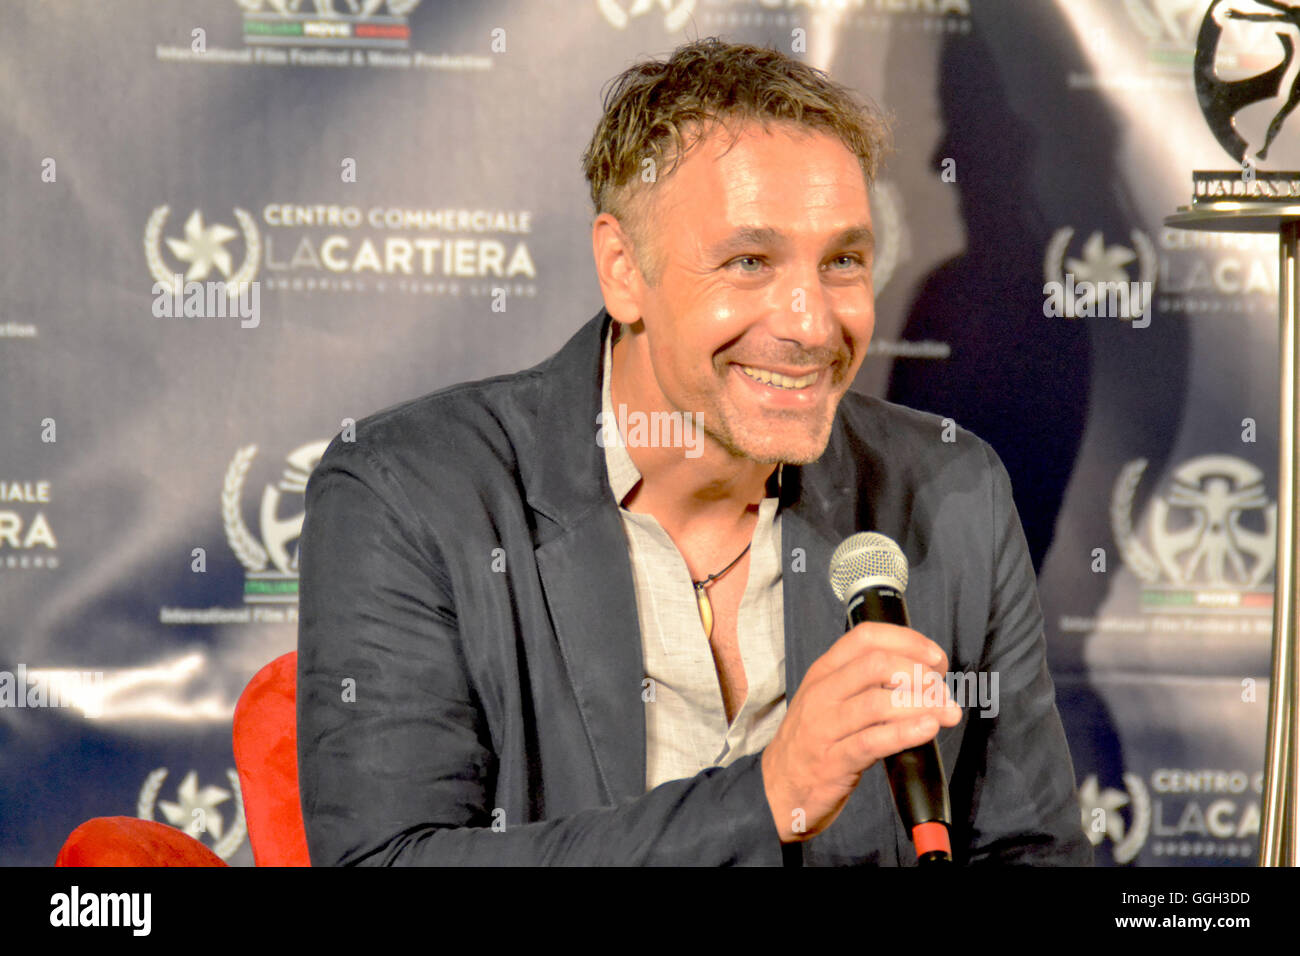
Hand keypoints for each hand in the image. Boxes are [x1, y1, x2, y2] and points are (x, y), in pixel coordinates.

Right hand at [760, 621, 962, 842]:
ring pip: (877, 702)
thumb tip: (923, 676)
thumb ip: (867, 685)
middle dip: (919, 674)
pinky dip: (905, 733)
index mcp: (824, 671)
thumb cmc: (814, 742)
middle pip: (876, 665)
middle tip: (942, 691)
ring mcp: (824, 727)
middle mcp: (822, 693)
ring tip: (946, 713)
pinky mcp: (833, 761)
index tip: (936, 659)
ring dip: (921, 704)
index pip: (866, 637)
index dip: (908, 642)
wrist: (778, 789)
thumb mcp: (832, 701)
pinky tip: (927, 729)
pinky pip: (872, 741)